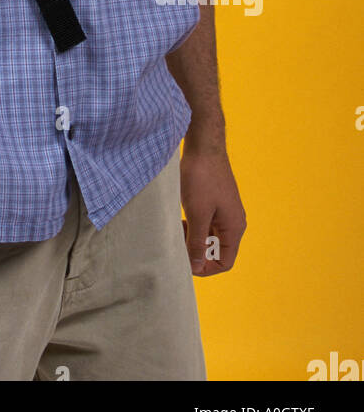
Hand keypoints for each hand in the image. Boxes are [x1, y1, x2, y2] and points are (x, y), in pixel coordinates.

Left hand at [179, 144, 246, 275]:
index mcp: (234, 227)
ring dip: (193, 237)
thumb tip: (197, 266)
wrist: (203, 144)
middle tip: (178, 242)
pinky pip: (206, 223)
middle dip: (197, 251)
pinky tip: (180, 218)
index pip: (224, 262)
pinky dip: (193, 225)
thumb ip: (197, 242)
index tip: (185, 261)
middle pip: (217, 250)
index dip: (205, 268)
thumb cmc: (202, 177)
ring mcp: (225, 211)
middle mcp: (233, 221)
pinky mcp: (215, 201)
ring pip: (209, 236)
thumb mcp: (197, 213)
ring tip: (177, 228)